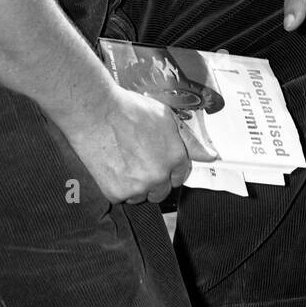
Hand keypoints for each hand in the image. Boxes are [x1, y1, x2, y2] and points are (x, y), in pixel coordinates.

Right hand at [60, 87, 191, 204]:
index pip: (179, 176)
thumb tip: (211, 156)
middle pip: (161, 190)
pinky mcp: (116, 193)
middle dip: (153, 178)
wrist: (94, 111)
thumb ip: (189, 140)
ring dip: (135, 185)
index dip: (167, 166)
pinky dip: (116, 186)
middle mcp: (159, 176)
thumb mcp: (165, 117)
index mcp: (175, 158)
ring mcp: (138, 187)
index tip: (155, 158)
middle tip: (137, 159)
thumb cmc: (128, 109)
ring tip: (122, 160)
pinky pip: (121, 196)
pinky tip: (111, 165)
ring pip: (141, 196)